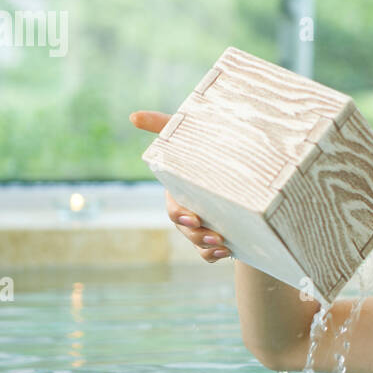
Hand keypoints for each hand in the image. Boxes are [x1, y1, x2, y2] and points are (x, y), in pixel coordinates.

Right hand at [129, 110, 231, 262]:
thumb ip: (162, 126)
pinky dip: (213, 256)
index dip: (181, 215)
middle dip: (197, 235)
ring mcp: (201, 225)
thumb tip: (133, 116)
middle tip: (215, 236)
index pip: (174, 208)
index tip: (194, 217)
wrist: (239, 168)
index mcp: (180, 192)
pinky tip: (227, 253)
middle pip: (186, 229)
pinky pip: (208, 253)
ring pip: (197, 243)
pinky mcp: (216, 235)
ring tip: (223, 246)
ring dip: (206, 247)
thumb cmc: (205, 149)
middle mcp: (188, 210)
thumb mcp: (187, 136)